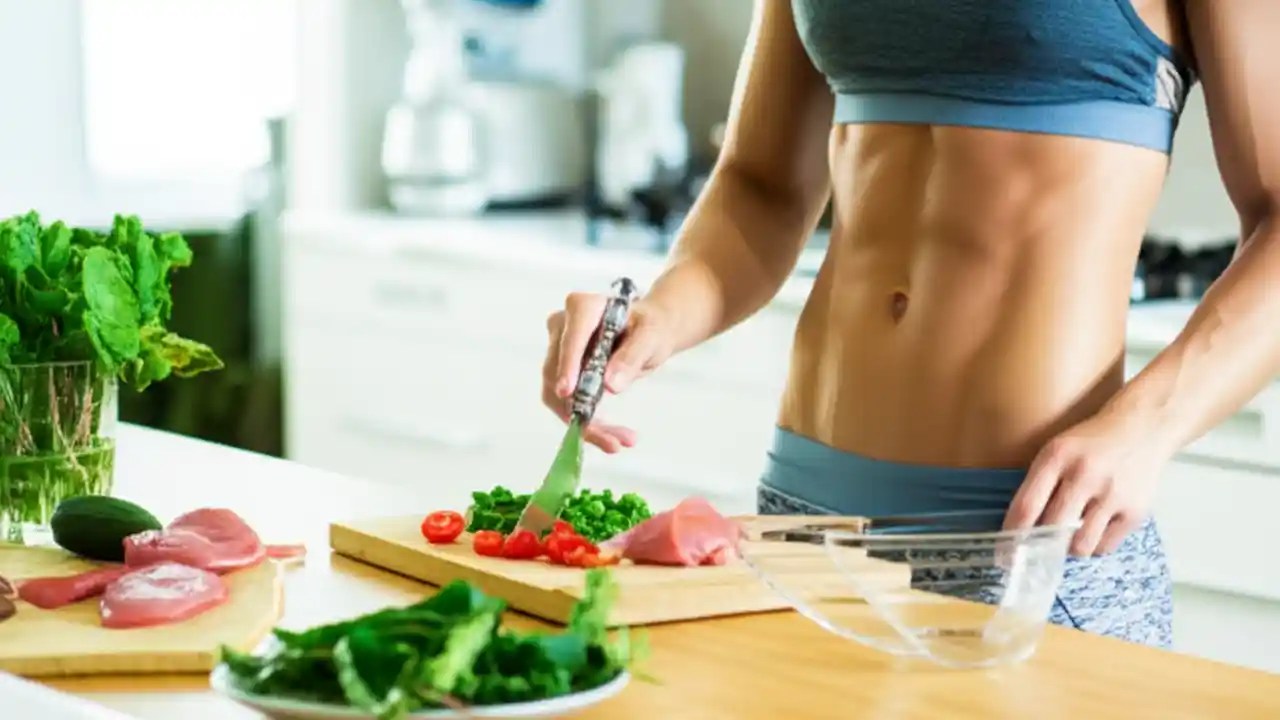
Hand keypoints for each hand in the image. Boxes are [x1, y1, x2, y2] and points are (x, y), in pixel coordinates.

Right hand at [541, 292, 675, 452]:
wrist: (647, 334)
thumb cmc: (649, 328)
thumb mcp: (652, 337)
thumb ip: (632, 357)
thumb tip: (611, 385)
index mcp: (584, 307)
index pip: (570, 336)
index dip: (567, 363)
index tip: (568, 392)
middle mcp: (562, 327)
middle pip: (559, 373)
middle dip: (581, 408)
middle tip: (611, 439)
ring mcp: (558, 351)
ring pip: (559, 396)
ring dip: (586, 425)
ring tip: (617, 442)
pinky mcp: (561, 374)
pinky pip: (566, 405)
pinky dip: (588, 425)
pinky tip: (611, 439)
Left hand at [1003, 410, 1171, 556]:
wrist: (1142, 427)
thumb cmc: (1090, 443)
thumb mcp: (1057, 449)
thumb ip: (1039, 483)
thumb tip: (1018, 529)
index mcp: (1057, 456)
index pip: (1026, 506)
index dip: (1013, 533)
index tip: (1005, 552)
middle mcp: (1084, 474)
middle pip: (1052, 528)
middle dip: (1041, 543)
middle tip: (1038, 548)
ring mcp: (1112, 494)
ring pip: (1080, 545)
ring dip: (1070, 547)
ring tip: (1070, 535)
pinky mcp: (1136, 511)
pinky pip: (1105, 546)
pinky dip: (1095, 544)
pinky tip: (1095, 529)